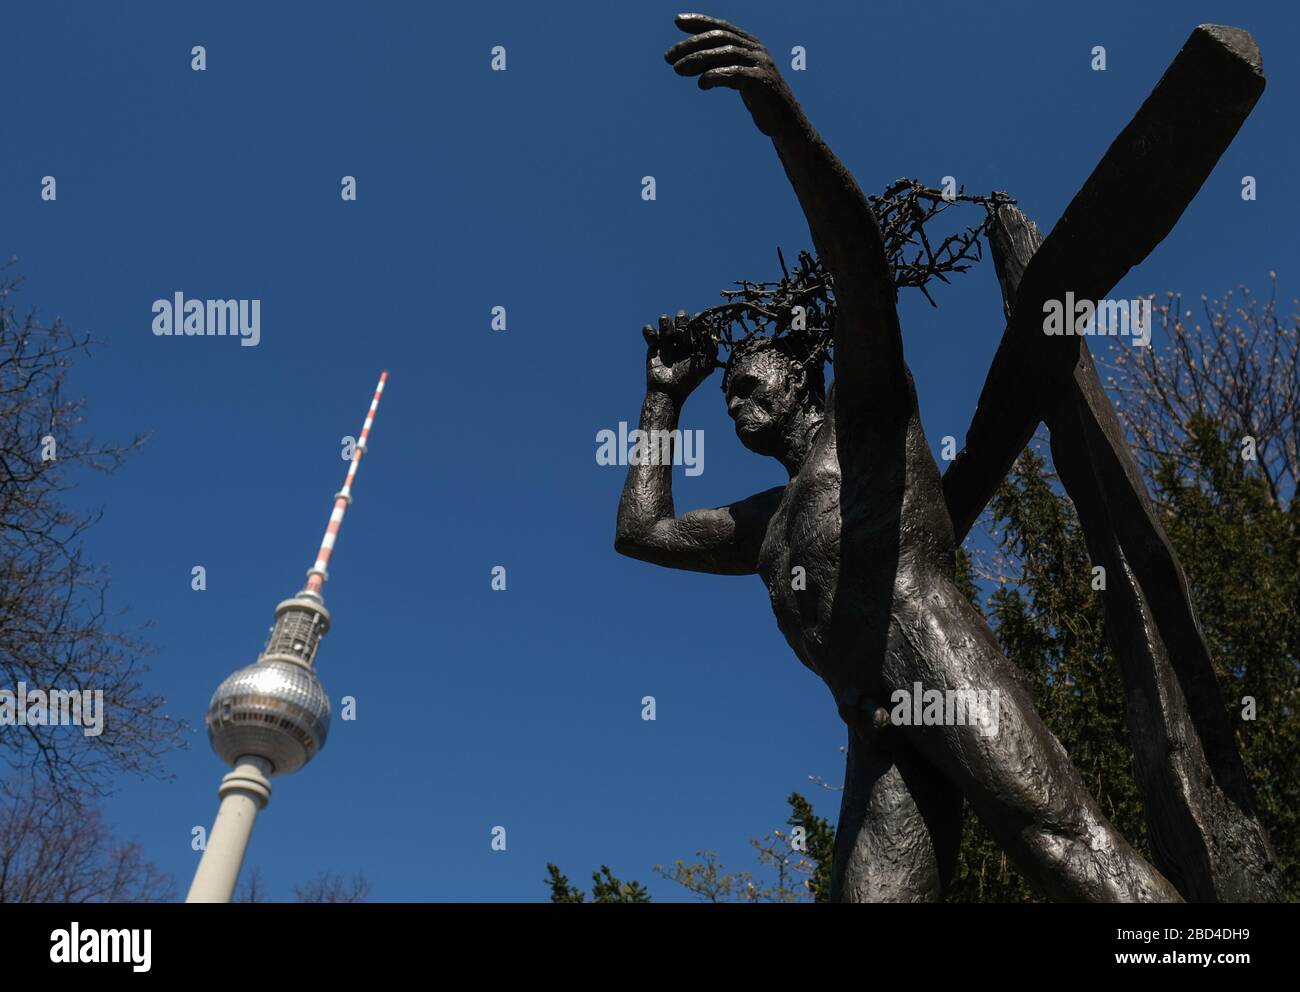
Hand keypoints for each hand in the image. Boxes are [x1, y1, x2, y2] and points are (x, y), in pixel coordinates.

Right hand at [644, 311, 717, 399]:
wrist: (668, 392)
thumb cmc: (689, 381)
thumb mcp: (706, 366)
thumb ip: (711, 349)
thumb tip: (713, 331)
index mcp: (695, 342)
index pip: (697, 324)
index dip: (697, 320)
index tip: (697, 320)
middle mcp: (681, 339)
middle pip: (681, 319)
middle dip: (681, 320)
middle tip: (681, 331)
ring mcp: (667, 341)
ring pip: (665, 321)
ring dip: (665, 323)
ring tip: (666, 335)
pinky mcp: (653, 345)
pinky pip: (649, 331)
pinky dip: (649, 331)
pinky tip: (654, 341)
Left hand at [666, 13, 793, 135]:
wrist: (785, 121)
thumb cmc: (759, 99)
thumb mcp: (737, 77)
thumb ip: (719, 65)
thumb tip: (687, 61)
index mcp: (750, 44)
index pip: (721, 27)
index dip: (699, 21)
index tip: (677, 21)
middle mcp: (756, 49)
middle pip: (719, 38)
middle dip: (691, 45)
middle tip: (668, 57)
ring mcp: (760, 64)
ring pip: (724, 53)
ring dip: (697, 59)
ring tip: (677, 70)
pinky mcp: (761, 82)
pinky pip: (734, 73)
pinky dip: (715, 76)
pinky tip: (701, 84)